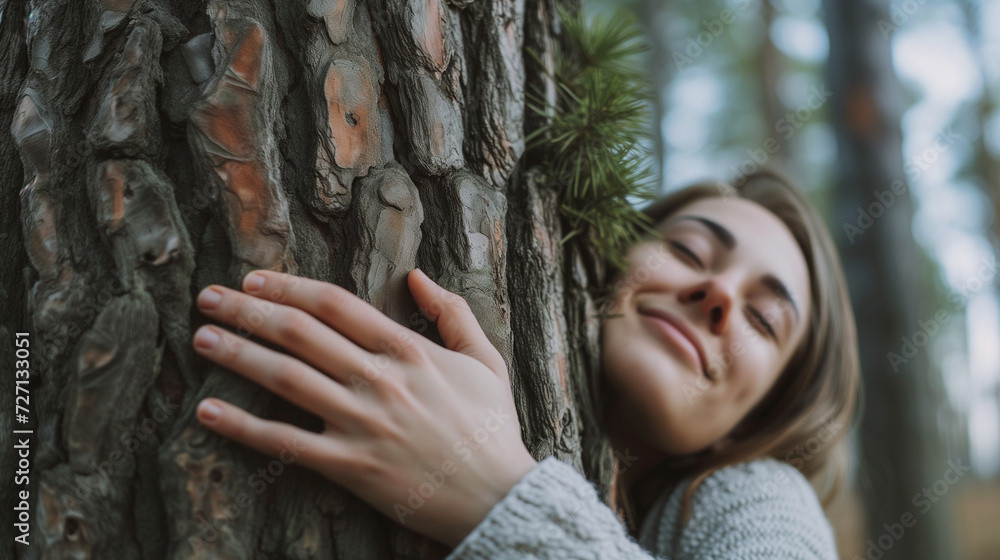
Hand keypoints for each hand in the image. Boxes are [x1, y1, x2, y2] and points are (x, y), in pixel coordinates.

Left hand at [190, 269, 537, 546]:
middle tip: (209, 296)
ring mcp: (362, 424)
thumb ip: (453, 312)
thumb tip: (416, 275)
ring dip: (238, 353)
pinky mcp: (349, 466)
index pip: (337, 305)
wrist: (498, 498)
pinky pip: (286, 443)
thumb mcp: (486, 361)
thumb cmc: (491, 428)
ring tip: (201, 337)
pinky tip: (208, 410)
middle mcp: (379, 381)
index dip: (290, 286)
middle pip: (300, 332)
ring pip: (286, 378)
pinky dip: (243, 427)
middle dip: (248, 309)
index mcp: (409, 351)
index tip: (255, 278)